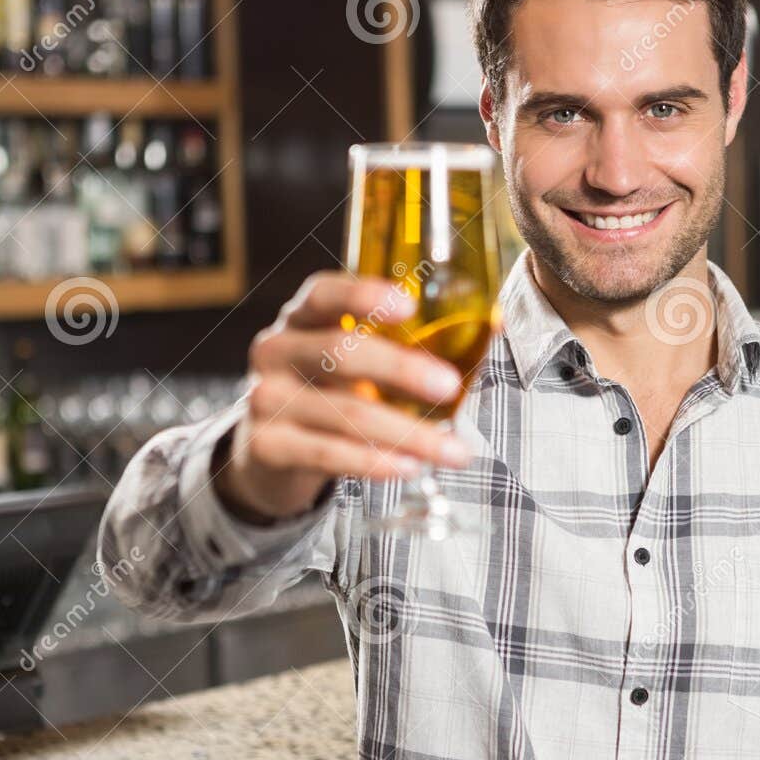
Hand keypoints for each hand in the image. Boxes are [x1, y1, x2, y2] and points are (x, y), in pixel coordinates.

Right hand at [213, 272, 474, 523]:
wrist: (267, 451)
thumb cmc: (327, 393)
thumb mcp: (352, 360)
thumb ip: (402, 342)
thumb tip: (493, 325)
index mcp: (300, 319)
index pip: (322, 293)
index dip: (362, 294)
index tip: (408, 305)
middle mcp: (276, 351)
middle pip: (337, 352)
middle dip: (400, 369)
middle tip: (449, 385)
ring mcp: (265, 399)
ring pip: (343, 413)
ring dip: (406, 433)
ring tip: (453, 449)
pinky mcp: (268, 446)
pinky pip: (328, 454)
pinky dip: (374, 462)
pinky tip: (409, 466)